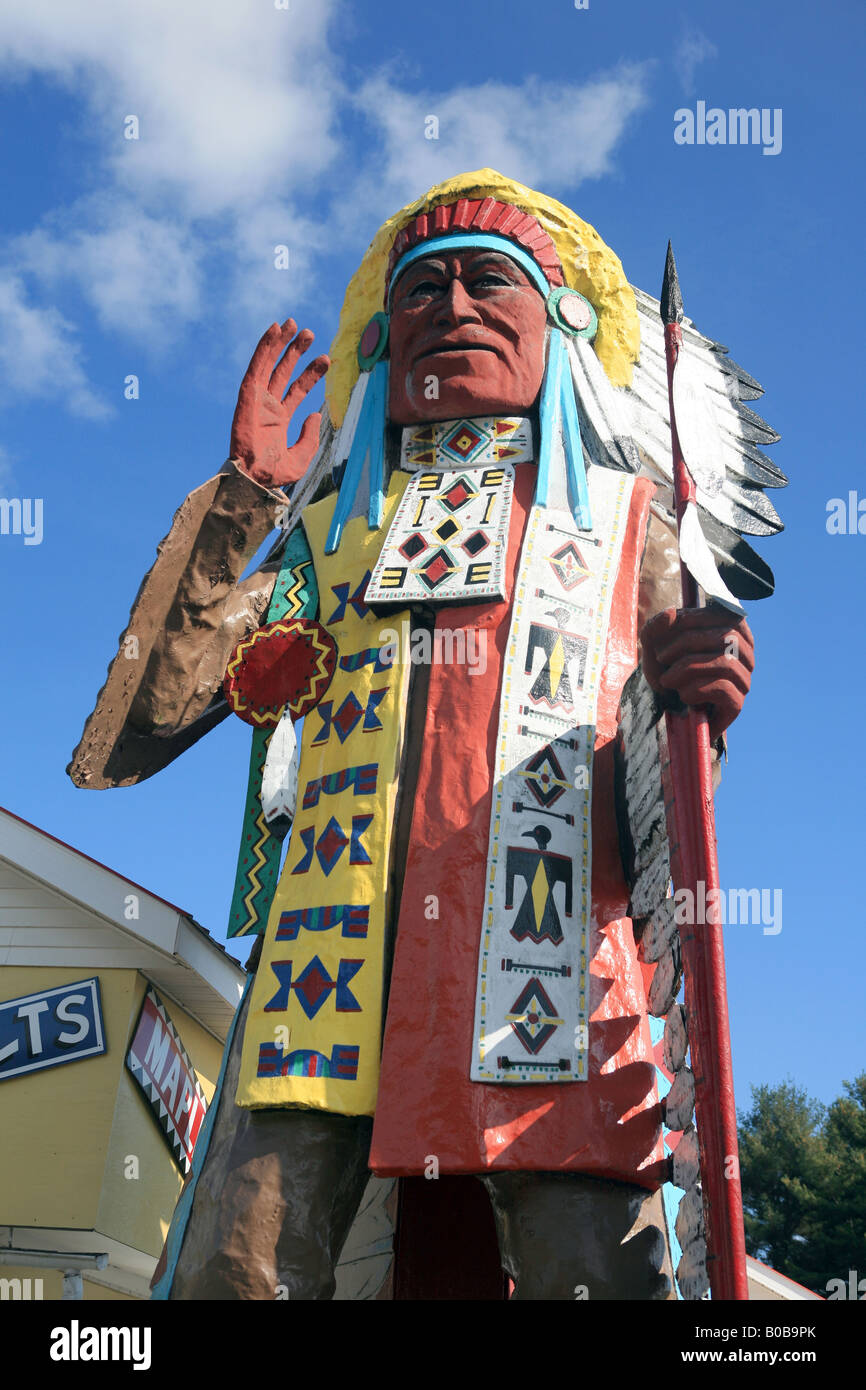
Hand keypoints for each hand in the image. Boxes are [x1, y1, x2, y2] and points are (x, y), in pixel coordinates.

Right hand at [230, 319, 329, 487]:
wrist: (254, 479)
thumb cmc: (274, 475)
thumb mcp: (302, 457)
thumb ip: (310, 437)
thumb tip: (315, 415)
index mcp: (279, 419)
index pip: (297, 389)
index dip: (310, 373)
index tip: (325, 359)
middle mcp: (268, 406)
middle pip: (284, 371)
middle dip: (296, 351)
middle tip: (310, 333)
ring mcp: (257, 399)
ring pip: (270, 364)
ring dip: (280, 343)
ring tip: (293, 323)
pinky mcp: (247, 396)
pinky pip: (257, 366)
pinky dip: (264, 347)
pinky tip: (273, 330)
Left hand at [640, 605, 754, 740]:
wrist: (670, 709)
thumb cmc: (667, 669)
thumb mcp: (655, 646)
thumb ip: (656, 627)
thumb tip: (670, 613)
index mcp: (732, 631)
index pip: (724, 615)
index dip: (693, 618)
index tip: (666, 631)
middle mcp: (744, 654)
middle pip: (727, 637)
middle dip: (687, 643)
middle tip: (661, 657)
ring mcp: (743, 679)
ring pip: (726, 662)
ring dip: (688, 668)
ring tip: (667, 680)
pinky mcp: (737, 703)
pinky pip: (723, 688)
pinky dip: (696, 690)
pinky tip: (683, 695)